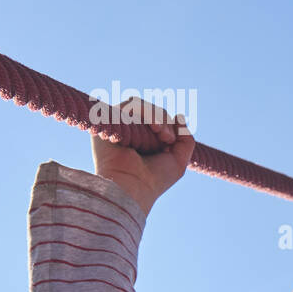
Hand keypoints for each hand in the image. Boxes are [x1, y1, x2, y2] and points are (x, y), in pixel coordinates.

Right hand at [91, 98, 195, 215]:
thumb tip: (179, 116)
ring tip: (161, 133)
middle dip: (164, 120)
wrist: (134, 187)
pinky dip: (146, 112)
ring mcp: (118, 126)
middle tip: (167, 138)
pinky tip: (154, 129)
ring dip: (157, 116)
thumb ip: (185, 139)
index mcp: (143, 140)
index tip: (172, 140)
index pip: (157, 119)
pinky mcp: (108, 123)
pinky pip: (129, 105)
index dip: (168, 124)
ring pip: (139, 105)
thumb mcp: (179, 160)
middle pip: (149, 110)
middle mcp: (128, 132)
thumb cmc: (155, 179)